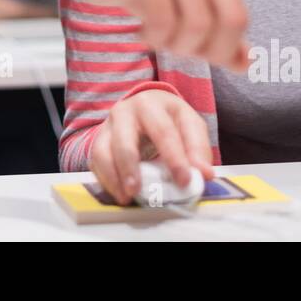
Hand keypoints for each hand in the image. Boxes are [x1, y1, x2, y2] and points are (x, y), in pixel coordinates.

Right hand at [74, 0, 300, 66]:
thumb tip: (245, 60)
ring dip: (177, 46)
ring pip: (199, 31)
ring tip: (156, 35)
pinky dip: (153, 40)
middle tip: (185, 49)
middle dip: (212, 49)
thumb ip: (215, 25)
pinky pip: (166, 29)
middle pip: (235, 22)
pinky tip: (139, 30)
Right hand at [90, 89, 214, 204]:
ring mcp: (111, 124)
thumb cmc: (168, 120)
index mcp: (156, 104)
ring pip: (106, 149)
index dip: (175, 157)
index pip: (165, 131)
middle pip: (126, 139)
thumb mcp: (189, 126)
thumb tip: (203, 174)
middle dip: (133, 166)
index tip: (184, 181)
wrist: (144, 108)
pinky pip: (97, 160)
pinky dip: (107, 180)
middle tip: (141, 190)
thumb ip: (198, 150)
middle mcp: (129, 110)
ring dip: (116, 175)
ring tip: (128, 195)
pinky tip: (120, 194)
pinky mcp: (99, 139)